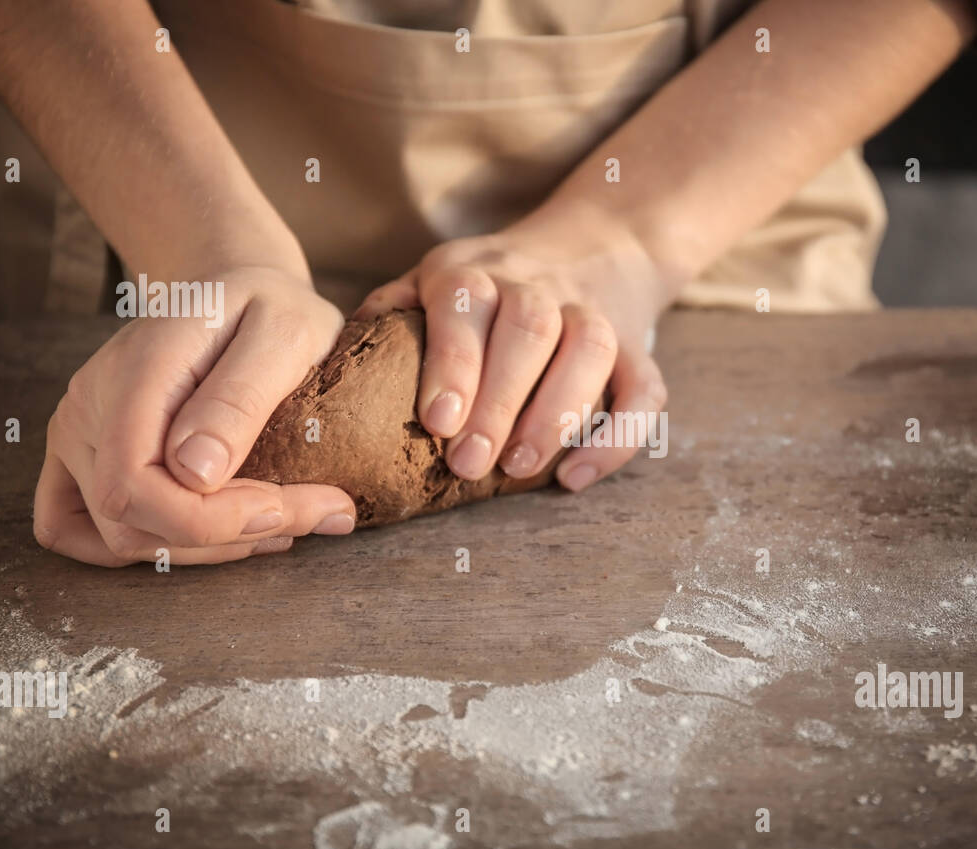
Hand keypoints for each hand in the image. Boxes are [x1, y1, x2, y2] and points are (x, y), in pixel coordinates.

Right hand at [34, 266, 356, 565]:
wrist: (238, 286)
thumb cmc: (270, 305)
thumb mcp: (286, 331)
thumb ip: (242, 396)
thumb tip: (196, 473)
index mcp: (133, 374)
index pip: (135, 486)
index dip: (209, 522)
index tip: (286, 507)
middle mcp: (87, 410)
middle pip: (133, 522)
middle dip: (230, 536)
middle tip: (319, 509)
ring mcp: (79, 437)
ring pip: (122, 539)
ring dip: (210, 548)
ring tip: (287, 519)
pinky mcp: (85, 459)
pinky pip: (88, 534)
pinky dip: (157, 545)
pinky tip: (226, 531)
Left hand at [356, 213, 670, 490]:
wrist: (601, 242)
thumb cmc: (494, 283)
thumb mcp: (438, 277)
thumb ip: (392, 312)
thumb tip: (332, 364)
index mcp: (477, 269)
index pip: (467, 304)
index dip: (455, 361)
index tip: (438, 421)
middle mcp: (540, 283)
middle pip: (529, 329)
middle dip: (500, 400)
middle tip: (469, 465)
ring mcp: (595, 313)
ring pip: (589, 351)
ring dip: (557, 413)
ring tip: (521, 468)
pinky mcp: (638, 348)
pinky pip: (644, 390)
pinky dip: (619, 437)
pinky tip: (578, 477)